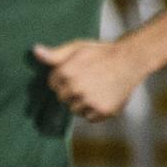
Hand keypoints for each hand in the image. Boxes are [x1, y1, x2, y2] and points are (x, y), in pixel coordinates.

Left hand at [34, 40, 148, 122]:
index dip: (63, 78)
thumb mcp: (77, 48)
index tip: (77, 72)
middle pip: (62, 98)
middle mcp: (76, 88)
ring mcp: (90, 100)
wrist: (131, 59)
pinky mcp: (103, 110)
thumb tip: (35, 51)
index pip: (52, 84)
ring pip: (75, 109)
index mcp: (66, 72)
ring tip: (97, 87)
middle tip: (88, 79)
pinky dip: (94, 111)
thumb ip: (55, 54)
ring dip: (82, 102)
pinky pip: (89, 117)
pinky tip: (103, 96)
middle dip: (71, 91)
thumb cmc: (101, 53)